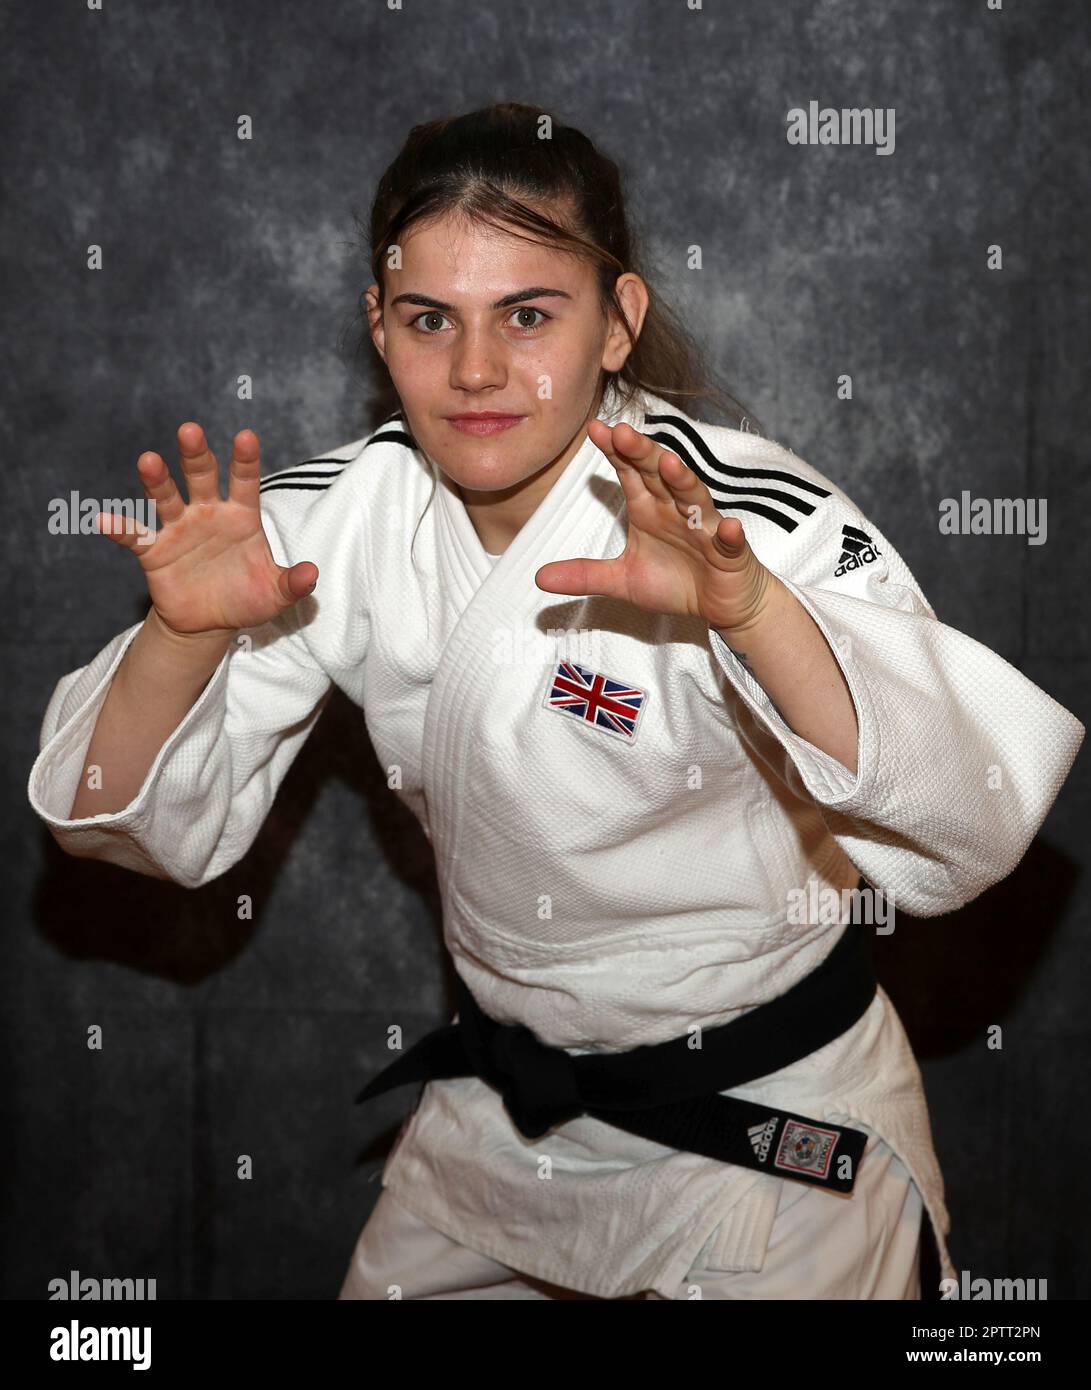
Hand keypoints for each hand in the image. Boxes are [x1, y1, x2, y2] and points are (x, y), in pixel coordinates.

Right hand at [97, 423, 318, 638]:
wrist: (209, 623)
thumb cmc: (245, 598)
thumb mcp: (274, 594)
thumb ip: (293, 583)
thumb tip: (312, 574)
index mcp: (241, 517)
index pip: (245, 482)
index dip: (245, 460)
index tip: (246, 436)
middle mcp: (208, 514)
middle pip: (201, 477)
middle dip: (195, 454)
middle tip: (190, 429)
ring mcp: (179, 529)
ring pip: (166, 498)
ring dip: (157, 480)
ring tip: (148, 460)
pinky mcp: (154, 552)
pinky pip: (136, 537)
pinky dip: (121, 529)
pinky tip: (106, 520)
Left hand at [535, 418, 778, 633]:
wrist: (722, 604)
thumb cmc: (676, 582)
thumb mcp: (622, 581)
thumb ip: (584, 574)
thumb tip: (538, 577)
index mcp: (649, 509)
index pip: (629, 473)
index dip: (615, 452)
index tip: (594, 428)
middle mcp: (676, 510)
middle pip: (659, 476)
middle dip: (642, 454)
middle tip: (622, 432)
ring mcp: (706, 529)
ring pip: (694, 500)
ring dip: (683, 481)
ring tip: (669, 464)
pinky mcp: (730, 553)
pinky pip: (730, 542)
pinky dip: (730, 534)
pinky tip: (729, 527)